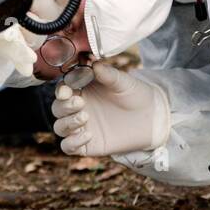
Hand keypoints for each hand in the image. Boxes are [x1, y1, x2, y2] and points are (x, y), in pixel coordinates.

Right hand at [51, 64, 169, 155]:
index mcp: (81, 90)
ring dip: (68, 123)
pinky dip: (73, 142)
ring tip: (85, 117)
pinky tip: (88, 135)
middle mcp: (77, 108)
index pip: (63, 89)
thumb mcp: (123, 82)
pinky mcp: (86, 144)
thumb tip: (92, 63)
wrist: (151, 117)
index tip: (66, 90)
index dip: (61, 90)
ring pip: (60, 127)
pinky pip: (68, 146)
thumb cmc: (135, 94)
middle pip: (58, 109)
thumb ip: (107, 73)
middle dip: (64, 106)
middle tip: (80, 102)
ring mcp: (80, 127)